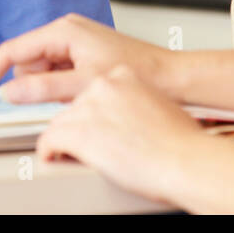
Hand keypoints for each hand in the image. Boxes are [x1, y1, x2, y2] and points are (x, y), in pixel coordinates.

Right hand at [0, 13, 172, 103]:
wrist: (170, 76)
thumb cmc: (136, 71)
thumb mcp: (82, 85)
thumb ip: (43, 88)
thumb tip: (9, 91)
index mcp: (63, 31)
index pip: (11, 51)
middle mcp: (66, 31)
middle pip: (25, 63)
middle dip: (29, 86)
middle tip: (55, 100)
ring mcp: (75, 43)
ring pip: (40, 71)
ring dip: (47, 89)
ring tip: (76, 96)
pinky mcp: (83, 55)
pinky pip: (56, 74)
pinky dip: (59, 88)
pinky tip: (79, 96)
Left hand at [35, 64, 207, 203]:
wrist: (184, 158)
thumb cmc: (180, 139)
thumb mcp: (160, 105)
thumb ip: (137, 102)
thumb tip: (129, 117)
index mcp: (124, 75)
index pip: (93, 89)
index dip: (92, 111)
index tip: (95, 123)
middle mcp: (103, 86)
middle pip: (75, 105)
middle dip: (79, 126)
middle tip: (89, 144)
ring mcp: (90, 107)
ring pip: (60, 122)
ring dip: (65, 140)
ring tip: (73, 154)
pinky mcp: (79, 132)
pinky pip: (49, 140)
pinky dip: (49, 151)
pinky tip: (53, 157)